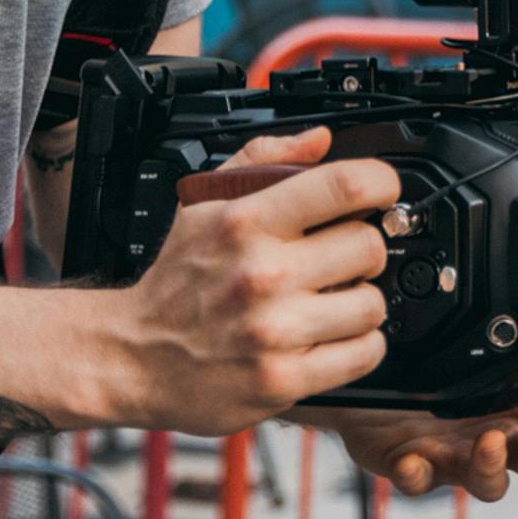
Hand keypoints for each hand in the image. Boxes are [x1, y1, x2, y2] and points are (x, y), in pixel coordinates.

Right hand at [100, 126, 394, 435]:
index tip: (383, 191)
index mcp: (245, 222)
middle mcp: (262, 274)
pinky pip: (362, 354)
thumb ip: (263, 160)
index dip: (381, 183)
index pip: (343, 186)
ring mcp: (274, 330)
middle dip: (364, 248)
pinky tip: (333, 335)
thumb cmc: (176, 279)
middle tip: (344, 256)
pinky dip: (360, 344)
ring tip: (334, 299)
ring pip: (372, 304)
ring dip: (362, 300)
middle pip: (368, 246)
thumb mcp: (203, 202)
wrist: (134, 355)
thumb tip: (318, 139)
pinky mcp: (283, 379)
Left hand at [314, 374, 517, 501]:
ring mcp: (457, 457)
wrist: (383, 379)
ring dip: (492, 469)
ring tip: (489, 445)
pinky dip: (416, 476)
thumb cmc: (448, 361)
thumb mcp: (492, 339)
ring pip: (487, 482)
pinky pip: (416, 479)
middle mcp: (501, 440)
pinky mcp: (411, 463)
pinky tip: (414, 464)